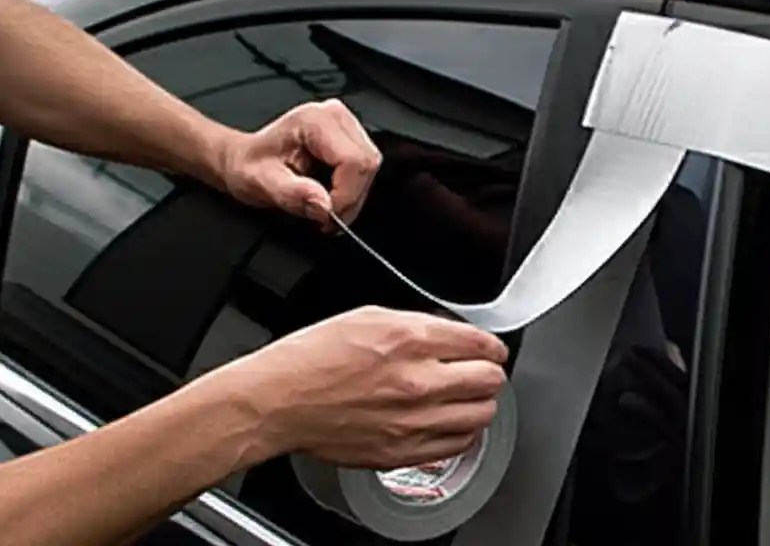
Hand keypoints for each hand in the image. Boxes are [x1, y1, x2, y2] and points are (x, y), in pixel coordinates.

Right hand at [213, 306, 507, 469]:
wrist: (277, 400)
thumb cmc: (311, 358)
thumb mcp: (368, 317)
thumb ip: (417, 325)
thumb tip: (449, 334)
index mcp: (410, 339)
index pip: (482, 345)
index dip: (491, 347)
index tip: (490, 351)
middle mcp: (418, 381)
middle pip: (490, 381)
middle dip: (489, 373)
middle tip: (480, 372)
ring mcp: (412, 420)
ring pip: (481, 415)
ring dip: (478, 404)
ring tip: (466, 398)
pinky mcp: (402, 451)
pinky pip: (457, 446)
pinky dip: (461, 433)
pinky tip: (449, 423)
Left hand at [220, 99, 380, 229]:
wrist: (245, 159)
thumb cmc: (249, 165)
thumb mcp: (262, 183)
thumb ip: (293, 194)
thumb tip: (324, 206)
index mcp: (314, 121)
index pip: (354, 161)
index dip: (345, 195)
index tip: (326, 216)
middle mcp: (335, 116)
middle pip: (367, 164)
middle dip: (350, 198)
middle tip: (325, 217)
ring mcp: (346, 124)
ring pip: (370, 167)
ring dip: (352, 196)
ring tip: (325, 208)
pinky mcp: (352, 137)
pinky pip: (365, 168)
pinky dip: (352, 190)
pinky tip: (331, 196)